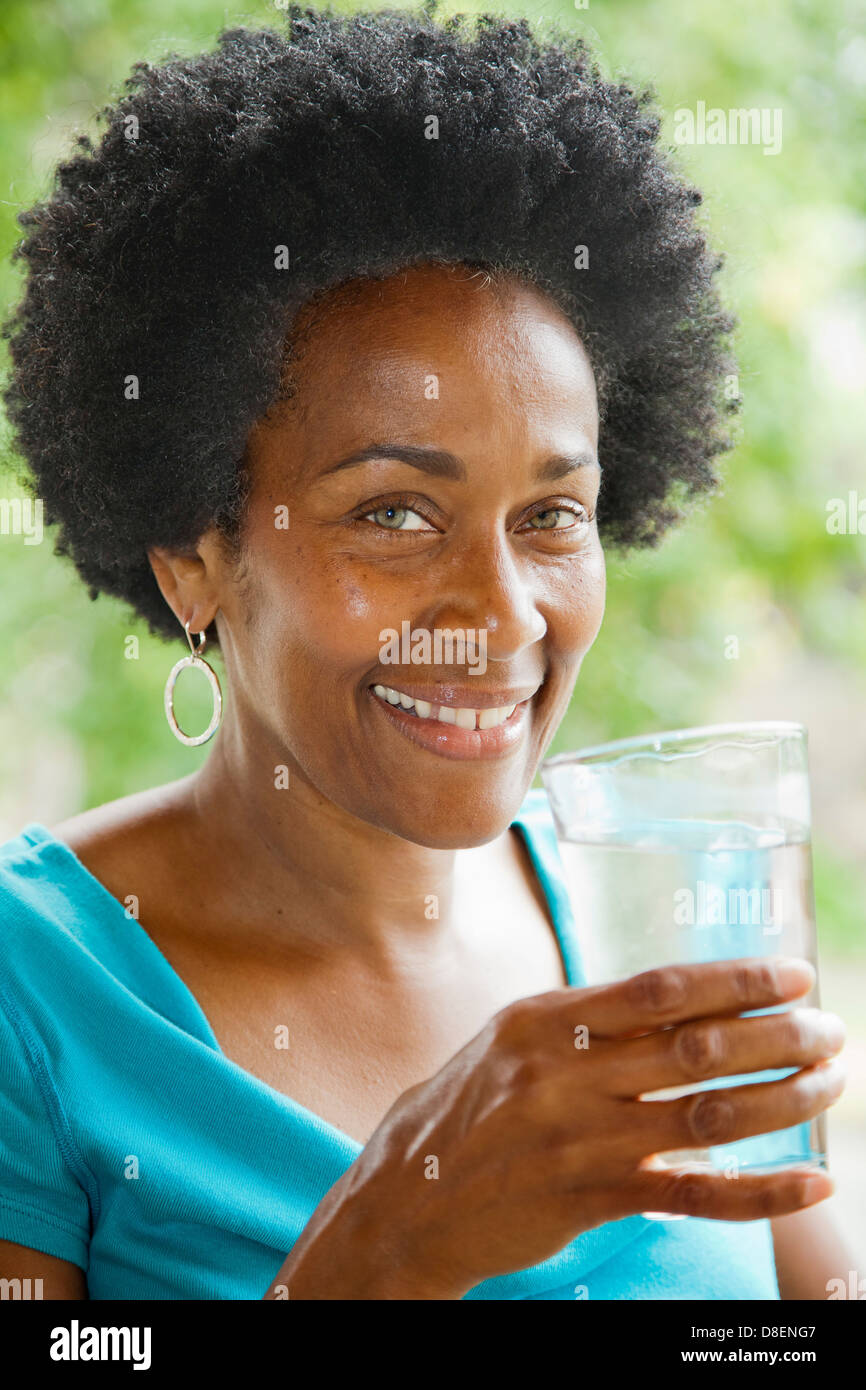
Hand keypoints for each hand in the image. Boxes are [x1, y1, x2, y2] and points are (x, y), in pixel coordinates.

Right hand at [270, 956, 844, 1298]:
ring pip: (705, 1114)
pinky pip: (690, 1192)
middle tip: (831, 1032)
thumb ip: (588, 1022)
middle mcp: (563, 1071)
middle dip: (776, 1037)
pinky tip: (809, 1183)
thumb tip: (683, 1001)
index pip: (659, 988)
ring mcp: (577, 1137)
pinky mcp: (589, 1198)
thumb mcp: (514, 1041)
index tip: (793, 976)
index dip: (735, 981)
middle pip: (694, 1046)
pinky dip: (759, 1190)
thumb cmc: (470, 1107)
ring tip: (830, 1085)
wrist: (404, 1197)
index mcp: (545, 1018)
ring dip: (782, 1099)